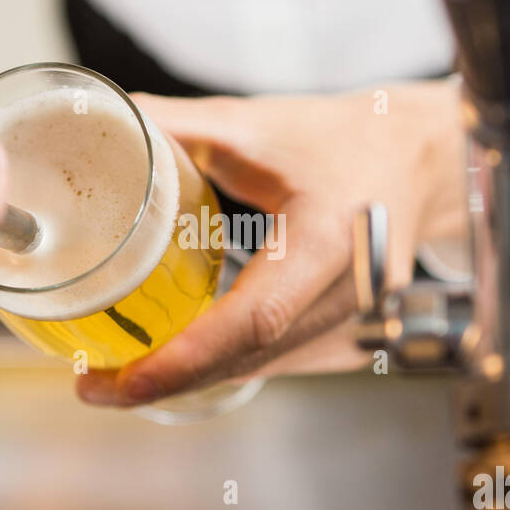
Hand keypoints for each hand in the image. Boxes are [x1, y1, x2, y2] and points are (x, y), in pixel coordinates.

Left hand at [77, 79, 467, 405]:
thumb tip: (103, 124)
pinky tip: (175, 362)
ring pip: (260, 367)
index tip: (126, 378)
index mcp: (329, 237)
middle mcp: (347, 291)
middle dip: (169, 381)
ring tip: (118, 380)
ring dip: (190, 380)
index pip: (256, 317)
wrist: (415, 156)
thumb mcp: (256, 124)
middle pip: (251, 357)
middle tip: (95, 386)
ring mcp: (351, 319)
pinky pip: (275, 359)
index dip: (188, 357)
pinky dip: (221, 365)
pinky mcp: (344, 329)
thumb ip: (176, 127)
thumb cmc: (345, 137)